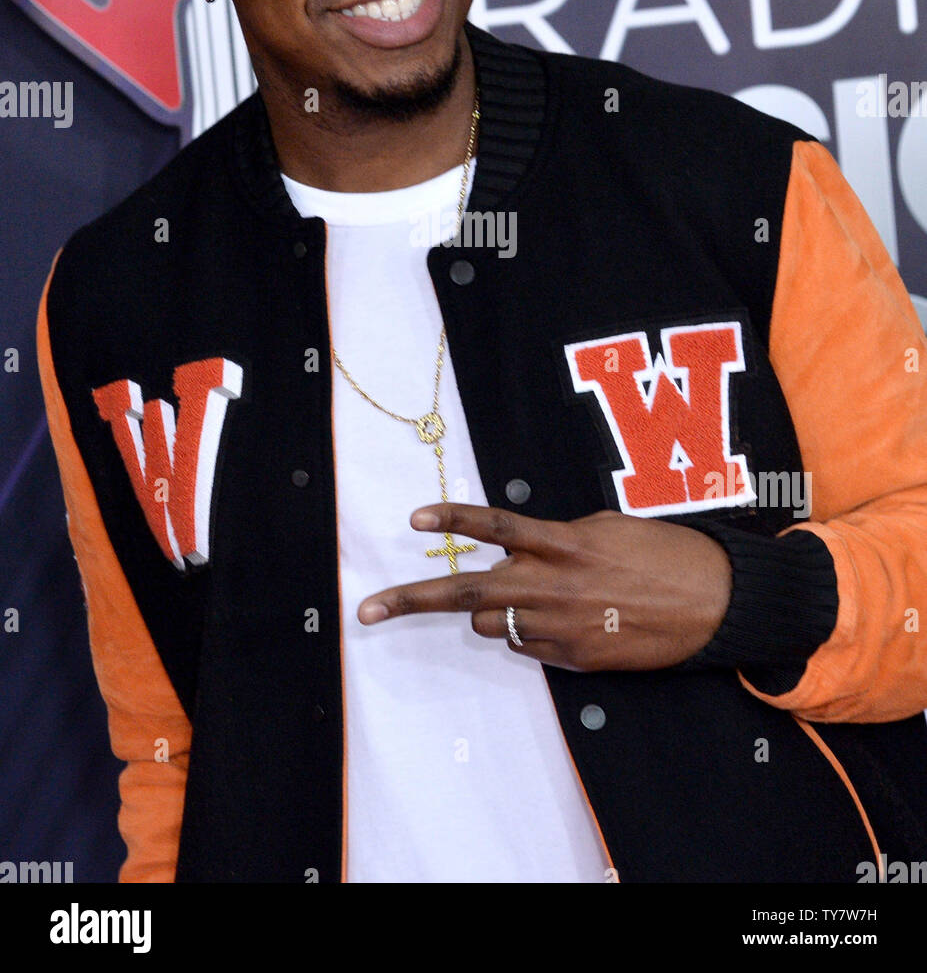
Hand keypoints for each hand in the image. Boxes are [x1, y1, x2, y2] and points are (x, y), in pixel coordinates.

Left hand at [357, 503, 731, 670]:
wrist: (714, 602)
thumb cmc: (663, 553)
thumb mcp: (604, 528)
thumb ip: (555, 540)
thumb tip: (522, 554)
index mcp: (560, 542)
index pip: (493, 527)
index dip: (451, 521)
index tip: (414, 521)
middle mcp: (551, 585)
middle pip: (466, 594)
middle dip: (410, 601)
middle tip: (368, 610)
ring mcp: (559, 627)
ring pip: (496, 625)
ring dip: (499, 612)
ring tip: (540, 599)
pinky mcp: (574, 659)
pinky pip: (530, 648)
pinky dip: (534, 635)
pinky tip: (573, 621)